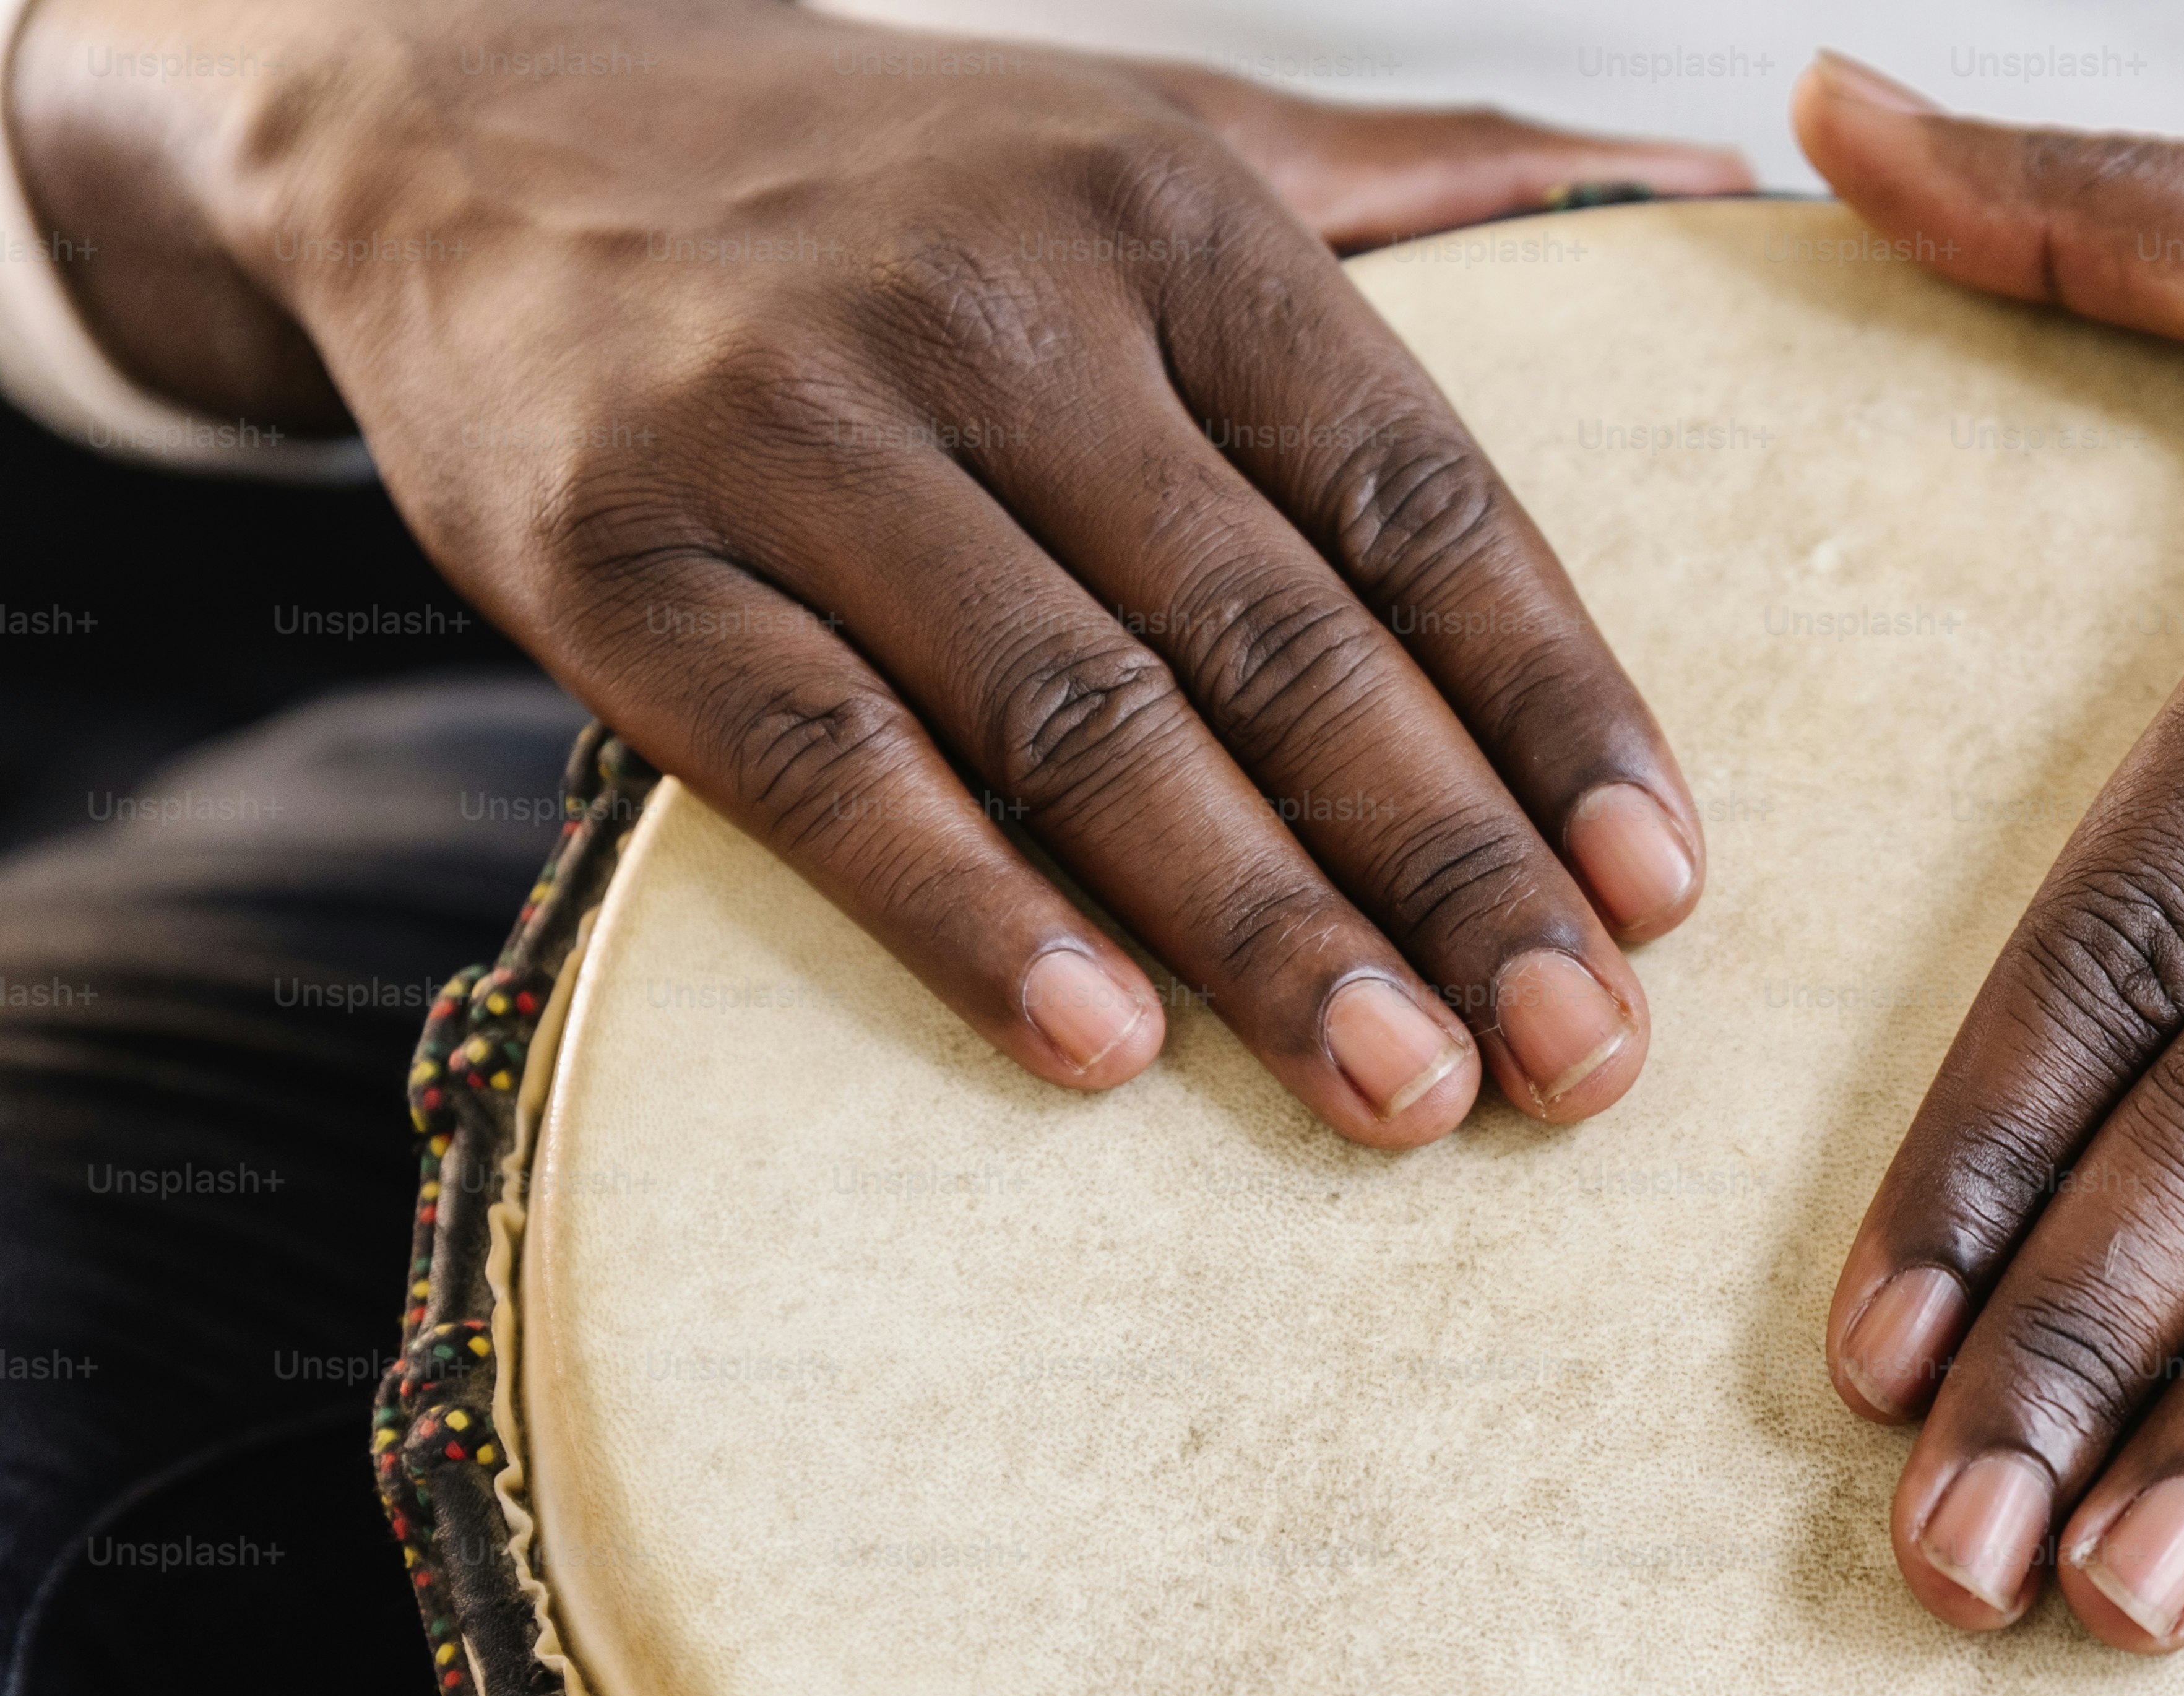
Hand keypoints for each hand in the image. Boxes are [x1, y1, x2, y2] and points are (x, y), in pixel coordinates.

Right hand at [11, 0, 1751, 1130]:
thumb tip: (1714, 196)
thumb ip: (1434, 182)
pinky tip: (1107, 1048)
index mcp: (1170, 215)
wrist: (467, 111)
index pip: (1417, 495)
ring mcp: (796, 433)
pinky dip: (974, 913)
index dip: (1551, 705)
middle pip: (1278, 638)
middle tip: (1581, 1055)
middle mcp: (996, 309)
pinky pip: (829, 765)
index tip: (1659, 888)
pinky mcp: (621, 557)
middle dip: (1450, 868)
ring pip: (1081, 723)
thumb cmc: (888, 174)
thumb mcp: (1161, 125)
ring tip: (1407, 1094)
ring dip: (1260, 930)